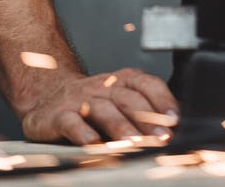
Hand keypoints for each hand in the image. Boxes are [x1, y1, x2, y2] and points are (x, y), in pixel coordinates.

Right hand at [21, 68, 179, 145]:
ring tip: (134, 144)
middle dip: (147, 119)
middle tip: (161, 137)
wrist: (48, 93)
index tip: (175, 119)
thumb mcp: (119, 97)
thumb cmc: (94, 100)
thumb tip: (175, 125)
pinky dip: (83, 133)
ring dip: (121, 127)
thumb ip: (144, 108)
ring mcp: (80, 100)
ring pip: (103, 110)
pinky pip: (71, 122)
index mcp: (122, 80)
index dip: (163, 100)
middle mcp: (103, 87)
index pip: (147, 84)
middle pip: (128, 98)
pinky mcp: (58, 116)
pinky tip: (94, 144)